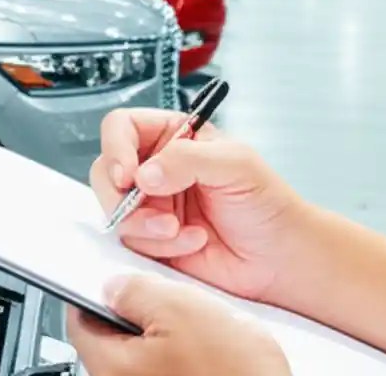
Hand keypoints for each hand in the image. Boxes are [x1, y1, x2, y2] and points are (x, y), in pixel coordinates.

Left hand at [67, 274, 289, 375]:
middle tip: (168, 292)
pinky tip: (214, 340)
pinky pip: (171, 364)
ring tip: (200, 318)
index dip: (96, 286)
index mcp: (111, 364)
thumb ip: (134, 291)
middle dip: (138, 308)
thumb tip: (113, 285)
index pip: (80, 317)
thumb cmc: (232, 375)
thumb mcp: (180, 309)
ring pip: (146, 348)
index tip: (112, 271)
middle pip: (114, 334)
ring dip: (167, 328)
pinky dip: (186, 348)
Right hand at [91, 108, 311, 302]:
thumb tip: (145, 173)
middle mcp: (156, 168)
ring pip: (114, 210)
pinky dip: (159, 245)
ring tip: (181, 229)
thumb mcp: (235, 164)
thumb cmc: (267, 204)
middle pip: (106, 170)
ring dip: (145, 225)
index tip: (128, 174)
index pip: (123, 127)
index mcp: (173, 136)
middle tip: (149, 208)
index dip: (116, 147)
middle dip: (122, 195)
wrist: (279, 257)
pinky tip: (192, 242)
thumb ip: (187, 159)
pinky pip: (130, 242)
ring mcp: (150, 205)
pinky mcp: (151, 240)